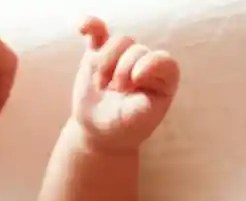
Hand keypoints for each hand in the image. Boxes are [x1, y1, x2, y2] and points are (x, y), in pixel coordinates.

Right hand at [72, 18, 179, 153]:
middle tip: (116, 92)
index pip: (163, 60)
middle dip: (123, 71)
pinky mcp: (100, 53)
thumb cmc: (125, 126)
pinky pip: (97, 31)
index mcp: (163, 78)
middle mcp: (145, 62)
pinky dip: (89, 26)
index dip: (149, 64)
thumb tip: (140, 81)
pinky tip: (82, 28)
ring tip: (102, 86)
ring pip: (118, 41)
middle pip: (136, 50)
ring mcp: (122, 56)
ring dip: (106, 63)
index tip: (136, 79)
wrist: (100, 130)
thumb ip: (144, 104)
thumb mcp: (138, 120)